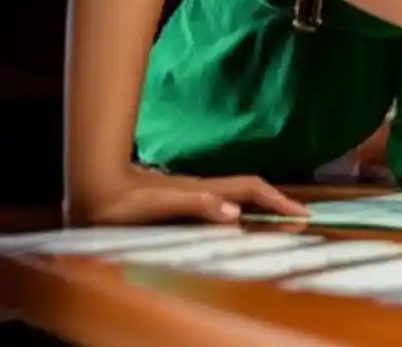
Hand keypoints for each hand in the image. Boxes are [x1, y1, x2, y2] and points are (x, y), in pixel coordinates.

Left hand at [72, 167, 309, 224]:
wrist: (93, 187)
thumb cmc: (121, 201)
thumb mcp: (157, 205)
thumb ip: (196, 205)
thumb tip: (234, 212)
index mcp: (203, 189)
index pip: (251, 189)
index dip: (278, 200)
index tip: (302, 214)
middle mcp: (202, 188)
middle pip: (250, 190)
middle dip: (277, 202)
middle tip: (299, 218)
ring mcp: (193, 192)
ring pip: (237, 195)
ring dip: (261, 205)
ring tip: (278, 219)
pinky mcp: (181, 199)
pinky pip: (223, 203)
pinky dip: (241, 210)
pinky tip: (238, 219)